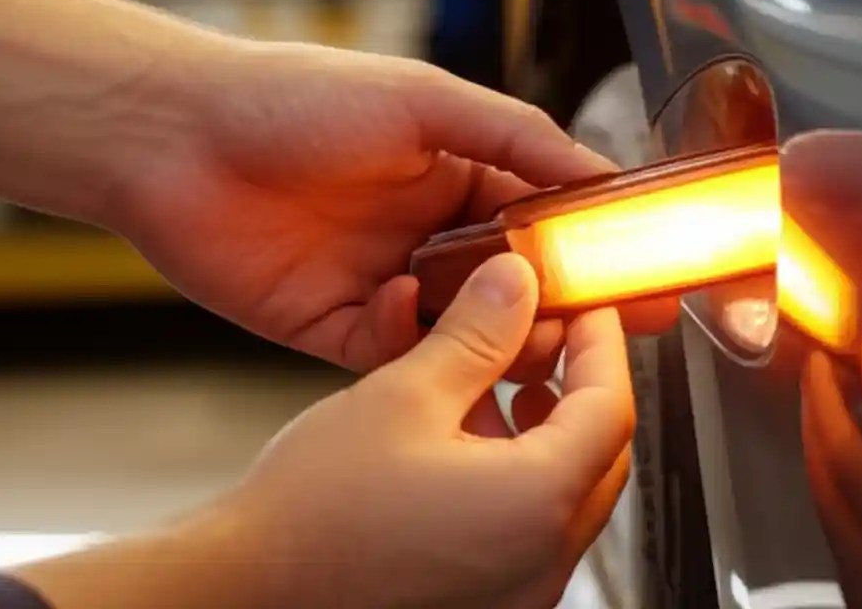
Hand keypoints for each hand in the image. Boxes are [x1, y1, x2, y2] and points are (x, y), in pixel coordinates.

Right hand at [14, 253, 633, 608]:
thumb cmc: (313, 513)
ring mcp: (518, 593)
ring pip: (566, 495)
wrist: (249, 590)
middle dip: (580, 388)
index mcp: (536, 503)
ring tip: (498, 385)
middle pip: (601, 455)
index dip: (602, 345)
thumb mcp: (404, 395)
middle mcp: (541, 560)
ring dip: (547, 433)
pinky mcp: (489, 605)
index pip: (612, 407)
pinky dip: (517, 480)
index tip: (587, 308)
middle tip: (546, 339)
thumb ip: (476, 334)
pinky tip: (465, 444)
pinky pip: (530, 532)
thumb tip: (516, 285)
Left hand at [110, 41, 670, 373]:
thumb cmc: (294, 99)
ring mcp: (380, 284)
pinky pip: (389, 355)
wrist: (174, 136)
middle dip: (552, 314)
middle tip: (588, 331)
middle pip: (509, 292)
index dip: (588, 258)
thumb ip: (516, 138)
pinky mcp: (330, 327)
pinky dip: (405, 341)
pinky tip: (394, 304)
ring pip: (459, 337)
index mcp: (452, 177)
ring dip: (490, 341)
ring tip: (514, 340)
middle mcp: (422, 235)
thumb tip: (596, 172)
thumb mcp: (425, 100)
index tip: (637, 285)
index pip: (540, 227)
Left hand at [801, 324, 861, 608]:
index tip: (824, 356)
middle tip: (824, 368)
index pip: (844, 454)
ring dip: (823, 440)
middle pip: (820, 471)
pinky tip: (854, 444)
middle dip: (816, 414)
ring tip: (840, 395)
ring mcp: (847, 571)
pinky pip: (829, 510)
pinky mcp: (845, 575)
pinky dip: (834, 470)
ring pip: (820, 491)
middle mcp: (861, 558)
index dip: (827, 398)